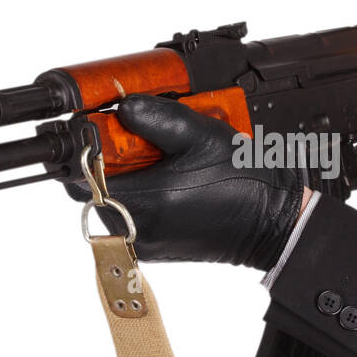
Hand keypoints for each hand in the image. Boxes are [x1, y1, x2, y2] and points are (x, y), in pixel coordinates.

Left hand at [64, 94, 304, 269]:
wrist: (273, 220)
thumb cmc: (243, 183)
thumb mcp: (199, 134)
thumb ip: (155, 117)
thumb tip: (122, 108)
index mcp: (142, 203)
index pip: (82, 177)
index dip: (89, 149)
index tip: (105, 130)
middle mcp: (137, 229)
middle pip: (95, 189)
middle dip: (110, 162)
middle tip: (139, 141)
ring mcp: (145, 242)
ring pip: (113, 202)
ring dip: (126, 177)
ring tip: (160, 158)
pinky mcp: (156, 247)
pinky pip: (131, 216)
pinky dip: (141, 194)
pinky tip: (169, 177)